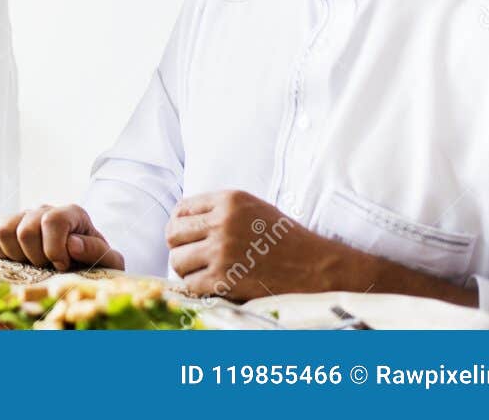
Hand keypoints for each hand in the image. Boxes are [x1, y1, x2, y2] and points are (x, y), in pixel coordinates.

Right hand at [0, 203, 122, 270]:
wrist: (79, 266)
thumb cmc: (93, 264)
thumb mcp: (108, 261)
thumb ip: (97, 251)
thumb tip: (72, 243)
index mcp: (71, 214)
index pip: (52, 220)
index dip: (54, 248)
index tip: (62, 266)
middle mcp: (44, 210)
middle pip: (25, 230)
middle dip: (35, 257)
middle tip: (47, 268)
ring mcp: (22, 217)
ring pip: (4, 230)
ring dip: (16, 255)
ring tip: (32, 265)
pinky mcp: (5, 228)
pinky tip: (16, 261)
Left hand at [166, 189, 330, 300]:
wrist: (316, 267)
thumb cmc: (285, 239)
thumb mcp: (253, 208)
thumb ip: (219, 209)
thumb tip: (182, 219)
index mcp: (228, 200)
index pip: (181, 209)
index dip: (180, 224)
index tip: (186, 236)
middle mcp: (222, 223)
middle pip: (173, 233)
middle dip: (179, 246)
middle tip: (191, 256)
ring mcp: (221, 252)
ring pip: (177, 260)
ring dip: (186, 269)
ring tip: (202, 271)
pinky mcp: (224, 280)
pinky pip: (190, 284)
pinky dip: (197, 287)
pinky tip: (211, 285)